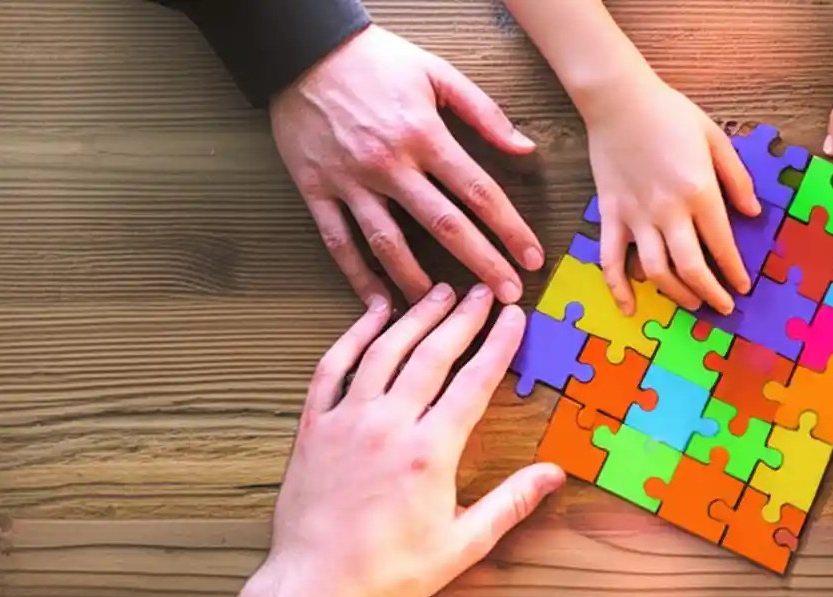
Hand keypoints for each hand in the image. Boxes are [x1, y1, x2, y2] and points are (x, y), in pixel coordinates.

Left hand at [132, 287, 564, 596]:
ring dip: (414, 316)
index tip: (514, 316)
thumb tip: (555, 474)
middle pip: (431, 354)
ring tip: (438, 291)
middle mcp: (389, 425)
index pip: (473, 382)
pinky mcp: (314, 427)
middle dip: (462, 317)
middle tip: (481, 291)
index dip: (498, 344)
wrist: (316, 588)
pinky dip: (353, 335)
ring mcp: (347, 421)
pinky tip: (372, 315)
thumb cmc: (391, 573)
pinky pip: (333, 368)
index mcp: (430, 452)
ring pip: (384, 351)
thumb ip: (511, 502)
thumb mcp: (463, 544)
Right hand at [271, 25, 544, 306]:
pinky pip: (339, 243)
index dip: (509, 229)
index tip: (531, 259)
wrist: (302, 49)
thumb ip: (483, 111)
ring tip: (446, 311)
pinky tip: (381, 304)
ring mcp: (350, 181)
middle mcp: (389, 163)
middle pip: (444, 224)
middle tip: (506, 295)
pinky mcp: (316, 190)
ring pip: (389, 243)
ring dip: (420, 281)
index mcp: (423, 135)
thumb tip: (525, 148)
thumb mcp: (436, 71)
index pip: (477, 192)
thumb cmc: (375, 60)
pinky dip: (359, 277)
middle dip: (481, 263)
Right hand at [582, 76, 760, 314]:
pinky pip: (610, 260)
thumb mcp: (715, 138)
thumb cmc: (670, 113)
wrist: (618, 99)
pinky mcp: (610, 215)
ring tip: (692, 304)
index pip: (722, 245)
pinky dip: (618, 287)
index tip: (743, 287)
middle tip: (723, 307)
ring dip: (676, 295)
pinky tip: (629, 307)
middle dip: (711, 294)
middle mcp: (668, 210)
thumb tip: (753, 213)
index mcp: (698, 191)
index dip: (734, 272)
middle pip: (692, 268)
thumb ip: (736, 178)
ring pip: (656, 271)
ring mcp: (636, 216)